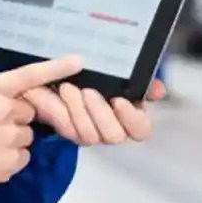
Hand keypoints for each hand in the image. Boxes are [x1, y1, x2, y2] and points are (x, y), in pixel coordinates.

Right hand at [0, 55, 81, 197]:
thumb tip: (16, 100)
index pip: (29, 75)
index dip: (56, 68)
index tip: (78, 62)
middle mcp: (3, 111)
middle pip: (29, 111)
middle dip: (16, 117)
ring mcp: (9, 138)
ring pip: (27, 135)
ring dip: (13, 138)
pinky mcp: (10, 162)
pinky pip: (23, 156)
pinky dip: (10, 158)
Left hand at [22, 79, 165, 145]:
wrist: (42, 68)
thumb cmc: (80, 66)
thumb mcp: (108, 66)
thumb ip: (136, 78)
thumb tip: (159, 90)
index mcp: (127, 111)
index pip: (141, 129)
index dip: (133, 118)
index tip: (119, 100)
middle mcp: (110, 125)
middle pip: (116, 136)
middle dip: (101, 113)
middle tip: (89, 92)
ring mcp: (89, 130)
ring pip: (93, 136)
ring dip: (81, 110)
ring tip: (69, 88)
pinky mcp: (68, 131)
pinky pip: (71, 131)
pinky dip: (65, 111)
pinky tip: (60, 93)